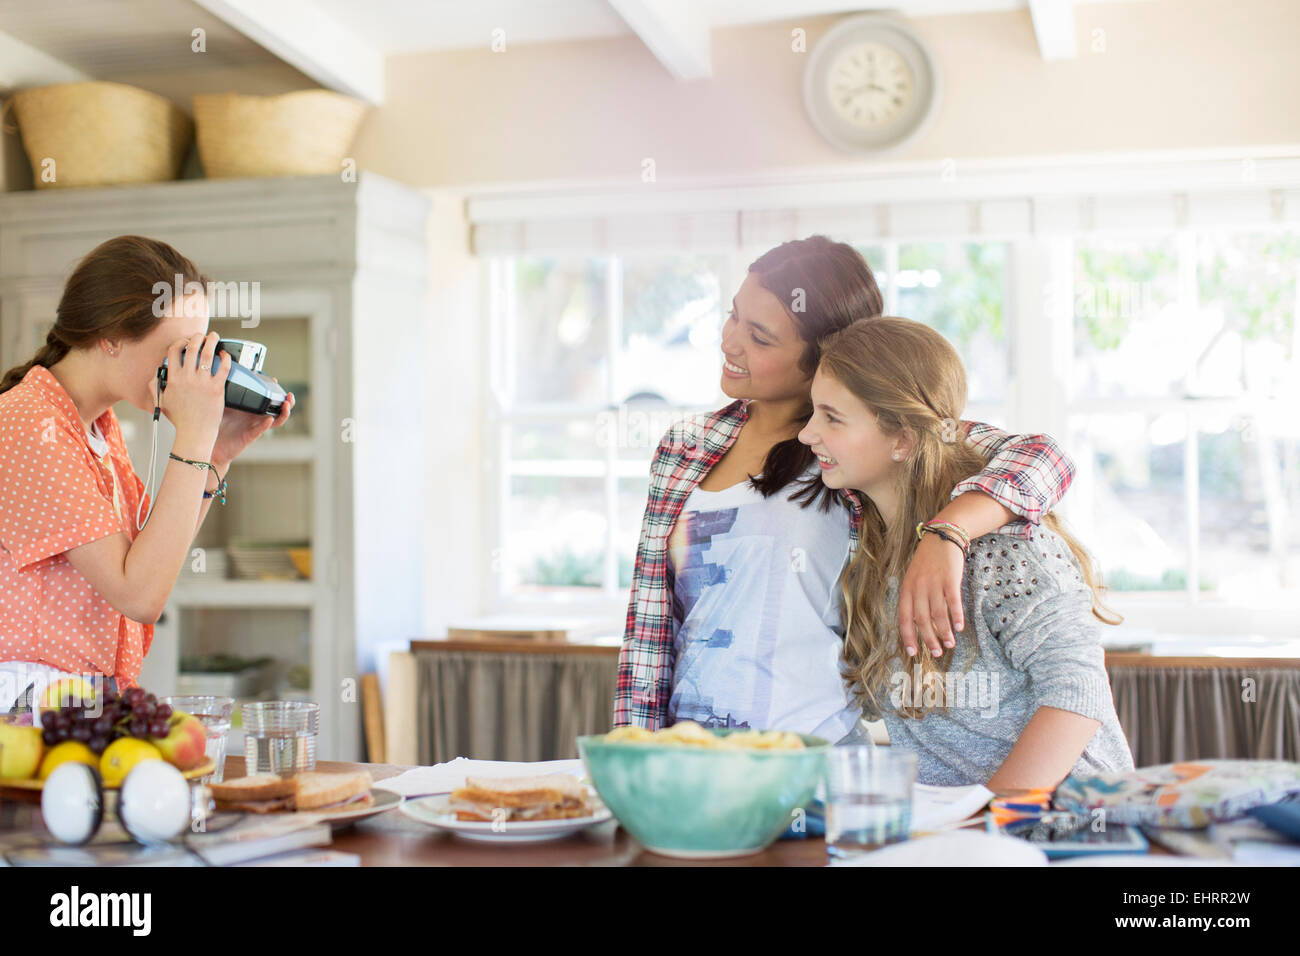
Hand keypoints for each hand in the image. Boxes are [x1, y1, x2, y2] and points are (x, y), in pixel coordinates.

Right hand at [160, 331, 228, 453]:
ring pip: (208, 354)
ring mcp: (203, 383)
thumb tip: (155, 374)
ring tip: (214, 337)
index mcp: (173, 379)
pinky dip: (225, 358)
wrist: (194, 433)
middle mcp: (188, 378)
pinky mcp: (217, 389)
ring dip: (211, 341)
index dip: (179, 342)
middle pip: (191, 348)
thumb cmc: (179, 419)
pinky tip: (225, 355)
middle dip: (197, 337)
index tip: (184, 341)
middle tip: (202, 336)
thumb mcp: (161, 401)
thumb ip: (155, 386)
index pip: (173, 351)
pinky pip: (223, 368)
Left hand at [210, 377, 294, 467]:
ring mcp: (255, 427)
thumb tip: (221, 375)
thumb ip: (225, 392)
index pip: (267, 399)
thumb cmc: (218, 425)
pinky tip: (269, 419)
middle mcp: (256, 417)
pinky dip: (266, 425)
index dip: (274, 390)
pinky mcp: (250, 436)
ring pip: (276, 420)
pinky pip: (261, 430)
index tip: (275, 380)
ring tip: (286, 405)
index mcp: (252, 408)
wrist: (212, 444)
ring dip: (284, 413)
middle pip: (278, 409)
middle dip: (287, 402)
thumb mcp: (221, 405)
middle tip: (289, 395)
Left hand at [897, 532, 965, 658]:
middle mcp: (918, 588)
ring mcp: (934, 583)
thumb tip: (919, 623)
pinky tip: (959, 627)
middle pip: (922, 619)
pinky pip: (952, 602)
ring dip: (944, 632)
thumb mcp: (913, 577)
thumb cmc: (927, 561)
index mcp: (907, 589)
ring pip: (938, 614)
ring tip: (950, 644)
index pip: (904, 618)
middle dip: (929, 639)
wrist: (942, 537)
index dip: (908, 636)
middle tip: (936, 653)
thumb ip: (914, 598)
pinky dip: (956, 616)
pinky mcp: (950, 579)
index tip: (913, 652)